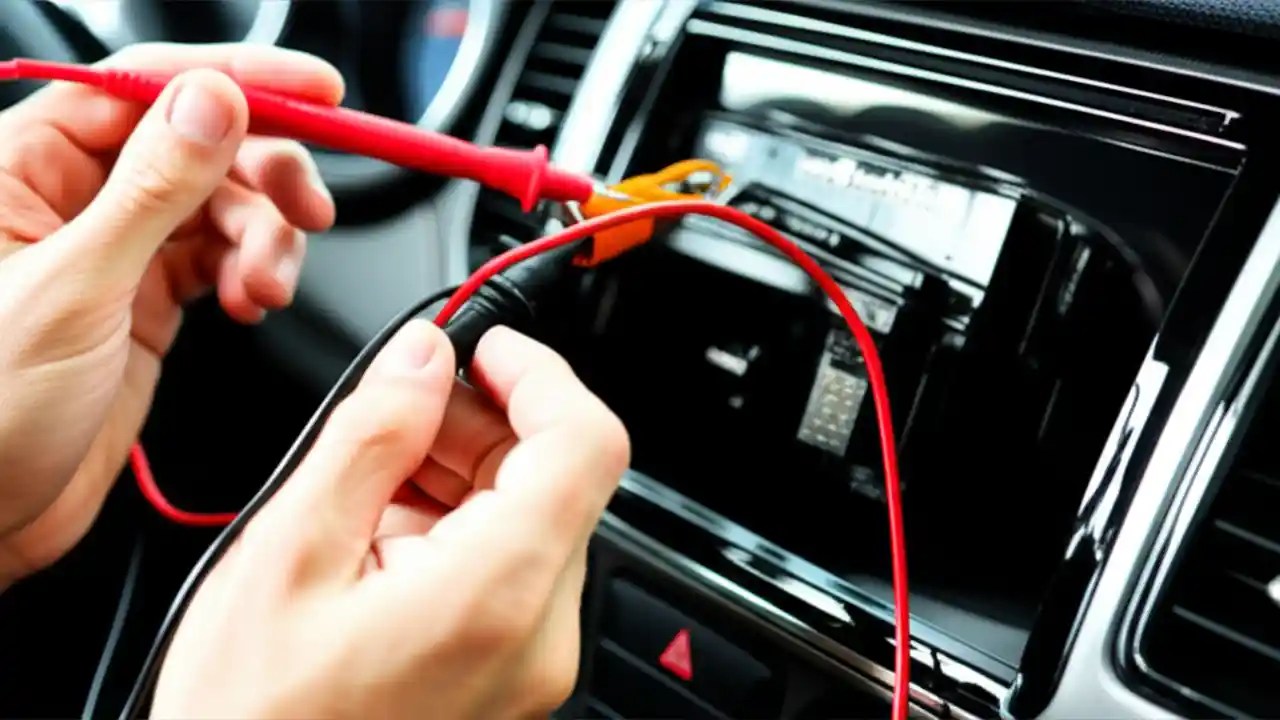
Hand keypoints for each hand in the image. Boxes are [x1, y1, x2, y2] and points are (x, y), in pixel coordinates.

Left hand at [0, 43, 341, 586]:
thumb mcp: (77, 287)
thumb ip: (152, 190)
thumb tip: (213, 102)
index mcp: (25, 168)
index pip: (145, 88)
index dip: (237, 79)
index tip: (315, 91)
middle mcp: (76, 199)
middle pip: (202, 143)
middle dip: (266, 173)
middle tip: (307, 209)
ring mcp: (119, 250)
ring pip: (225, 204)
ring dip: (267, 239)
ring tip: (265, 287)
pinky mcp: (150, 300)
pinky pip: (225, 258)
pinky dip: (256, 275)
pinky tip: (253, 302)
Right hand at [153, 323, 629, 718]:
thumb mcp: (287, 557)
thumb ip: (371, 437)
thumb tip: (422, 357)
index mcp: (496, 594)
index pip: (586, 442)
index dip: (542, 373)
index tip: (486, 347)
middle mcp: (539, 636)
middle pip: (558, 477)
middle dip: (484, 423)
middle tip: (402, 411)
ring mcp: (532, 665)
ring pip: (534, 519)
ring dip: (465, 475)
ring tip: (372, 486)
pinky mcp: (512, 680)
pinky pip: (511, 572)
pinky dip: (459, 530)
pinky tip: (383, 537)